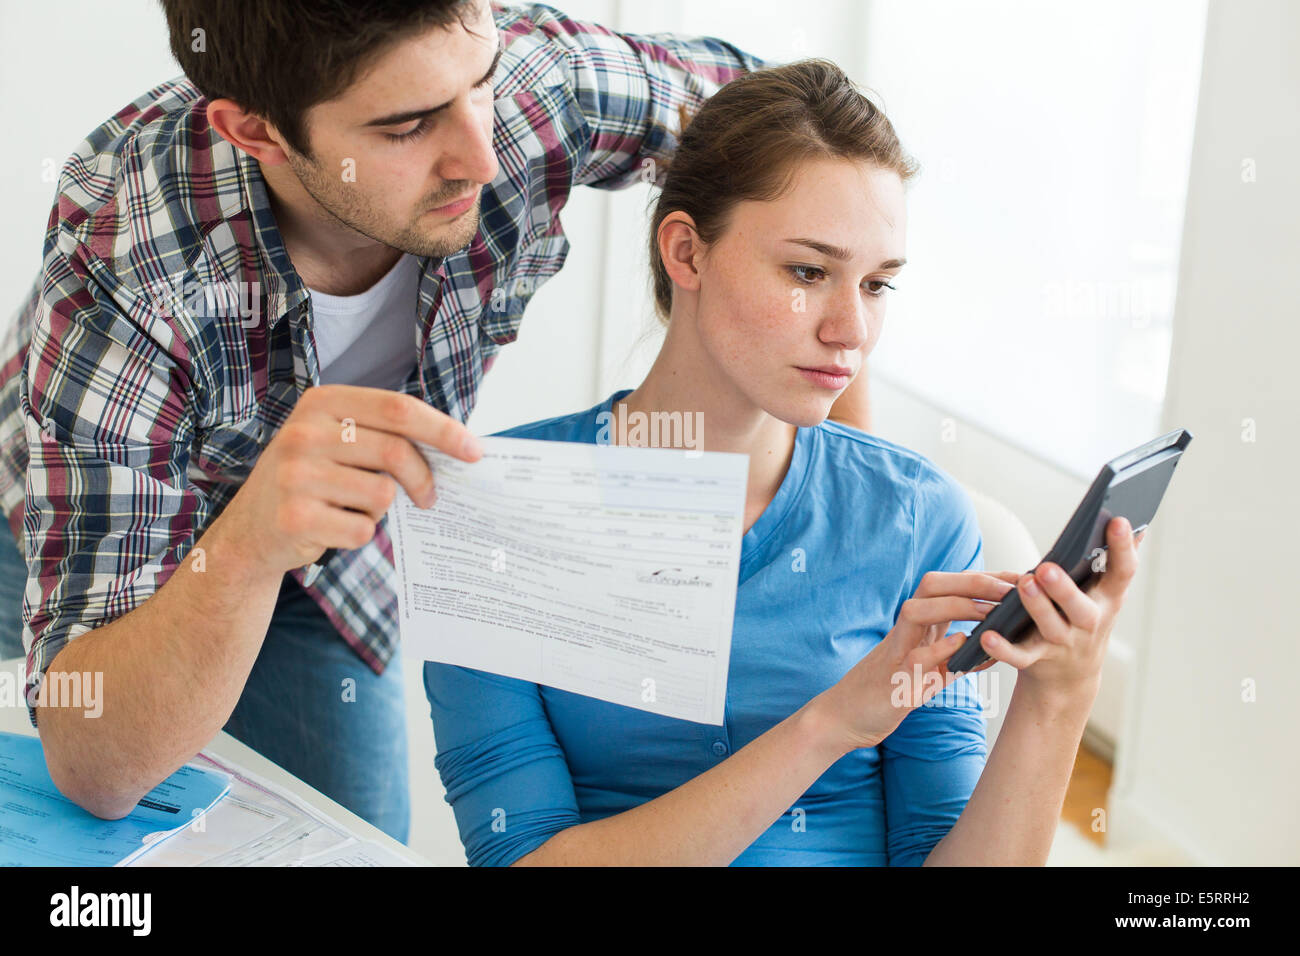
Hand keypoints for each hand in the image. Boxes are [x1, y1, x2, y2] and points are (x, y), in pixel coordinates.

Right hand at [222, 385, 482, 572]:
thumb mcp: (335, 440)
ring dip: (380, 510)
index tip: (474, 451)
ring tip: (353, 508)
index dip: (443, 430)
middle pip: (396, 452)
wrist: (248, 531)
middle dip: (424, 479)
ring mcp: (296, 475)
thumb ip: (382, 434)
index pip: (398, 409)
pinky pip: (361, 530)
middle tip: (430, 498)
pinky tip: (333, 527)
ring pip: (382, 495)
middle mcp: (304, 432)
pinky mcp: (295, 517)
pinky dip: (359, 534)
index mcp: (321, 402)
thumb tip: (456, 447)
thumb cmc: (310, 480)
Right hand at [814, 569, 1020, 752]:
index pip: (948, 587)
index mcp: (916, 626)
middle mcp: (904, 631)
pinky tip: (962, 646)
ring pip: (918, 612)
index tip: (1015, 578)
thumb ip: (955, 658)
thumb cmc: (887, 691)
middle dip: (972, 582)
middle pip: (931, 586)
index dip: (983, 579)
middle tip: (1009, 590)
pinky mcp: (891, 681)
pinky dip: (938, 650)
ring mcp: (894, 652)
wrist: (844, 718)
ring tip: (989, 613)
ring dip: (956, 606)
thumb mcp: (926, 670)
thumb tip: (992, 651)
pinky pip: (914, 658)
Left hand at [978, 516, 1145, 698]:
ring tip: (1023, 584)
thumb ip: (1115, 558)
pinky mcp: (1037, 658)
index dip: (1123, 548)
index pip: (1122, 572)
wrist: (1071, 674)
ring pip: (1051, 628)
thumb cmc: (1085, 615)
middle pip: (1081, 608)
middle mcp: (1090, 623)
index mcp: (1109, 599)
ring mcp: (1063, 642)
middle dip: (1065, 589)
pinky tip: (988, 635)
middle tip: (1047, 568)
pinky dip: (1003, 648)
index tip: (1118, 520)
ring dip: (1037, 607)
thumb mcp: (1106, 591)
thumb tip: (1134, 517)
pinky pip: (1020, 656)